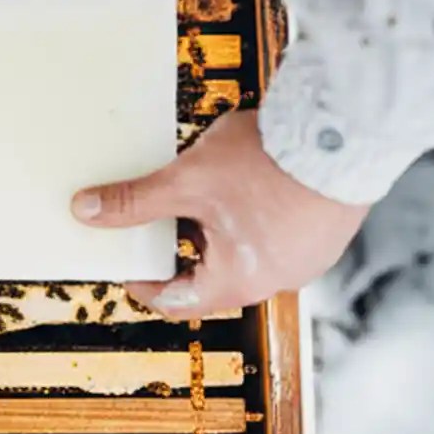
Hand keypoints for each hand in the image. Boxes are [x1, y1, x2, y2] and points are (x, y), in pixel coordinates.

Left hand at [71, 110, 368, 317]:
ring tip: (201, 191)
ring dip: (217, 227)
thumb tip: (86, 211)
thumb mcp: (187, 182)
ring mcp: (307, 255)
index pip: (177, 302)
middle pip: (210, 275)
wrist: (348, 131)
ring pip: (245, 251)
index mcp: (238, 281)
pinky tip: (245, 182)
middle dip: (181, 246)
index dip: (145, 284)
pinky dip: (252, 215)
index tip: (128, 266)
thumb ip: (134, 201)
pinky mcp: (326, 229)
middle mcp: (276, 278)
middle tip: (160, 218)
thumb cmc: (272, 163)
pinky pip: (277, 232)